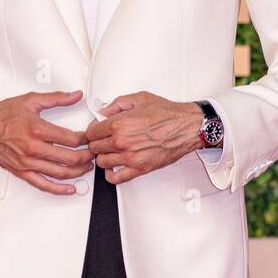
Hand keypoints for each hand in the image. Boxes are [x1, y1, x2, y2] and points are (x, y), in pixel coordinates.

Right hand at [0, 90, 93, 194]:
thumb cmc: (2, 114)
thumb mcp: (31, 100)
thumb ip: (57, 98)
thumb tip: (75, 95)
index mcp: (37, 129)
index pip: (71, 139)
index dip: (86, 140)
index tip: (90, 137)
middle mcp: (32, 148)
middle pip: (69, 158)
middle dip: (86, 157)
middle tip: (92, 153)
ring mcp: (27, 163)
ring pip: (60, 173)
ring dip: (78, 172)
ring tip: (86, 167)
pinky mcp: (21, 172)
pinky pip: (43, 185)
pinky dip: (59, 189)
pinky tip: (70, 189)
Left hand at [85, 91, 204, 185]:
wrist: (187, 127)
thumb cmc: (168, 114)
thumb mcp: (140, 99)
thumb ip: (117, 104)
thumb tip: (103, 111)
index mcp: (119, 124)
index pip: (91, 132)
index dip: (93, 131)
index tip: (96, 131)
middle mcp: (122, 142)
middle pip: (94, 148)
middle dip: (97, 143)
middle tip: (104, 140)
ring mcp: (130, 157)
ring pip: (102, 162)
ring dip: (104, 157)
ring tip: (111, 152)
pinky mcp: (140, 168)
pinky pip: (116, 178)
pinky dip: (111, 175)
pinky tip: (114, 168)